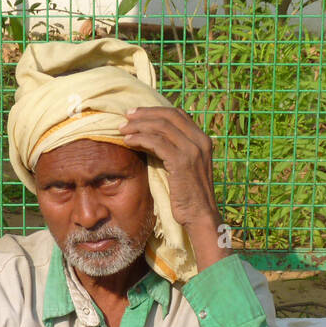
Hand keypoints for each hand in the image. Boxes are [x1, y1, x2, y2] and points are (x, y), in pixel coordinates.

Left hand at [118, 105, 227, 265]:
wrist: (200, 215)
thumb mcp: (185, 167)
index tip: (137, 113)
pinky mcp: (182, 161)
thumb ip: (176, 150)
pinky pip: (157, 143)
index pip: (177, 114)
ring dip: (138, 126)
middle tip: (125, 117)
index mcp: (203, 139)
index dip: (155, 110)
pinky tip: (128, 142)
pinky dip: (140, 139)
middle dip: (144, 114)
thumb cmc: (189, 196)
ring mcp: (192, 150)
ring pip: (161, 127)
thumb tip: (154, 138)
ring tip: (122, 130)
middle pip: (168, 116)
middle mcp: (200, 141)